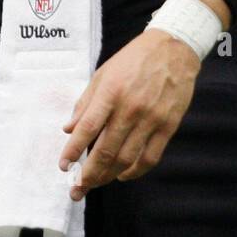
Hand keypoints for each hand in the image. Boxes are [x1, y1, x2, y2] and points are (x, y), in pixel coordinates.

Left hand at [59, 29, 200, 199]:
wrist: (173, 48)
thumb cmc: (134, 60)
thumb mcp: (104, 73)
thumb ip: (86, 102)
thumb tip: (68, 129)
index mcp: (111, 92)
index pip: (87, 128)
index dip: (73, 151)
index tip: (63, 166)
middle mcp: (130, 107)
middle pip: (106, 150)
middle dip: (89, 174)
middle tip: (77, 188)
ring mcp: (151, 118)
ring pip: (126, 159)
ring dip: (109, 176)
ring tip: (97, 182)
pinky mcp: (168, 126)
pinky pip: (150, 157)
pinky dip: (135, 172)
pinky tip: (123, 174)